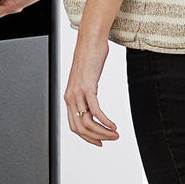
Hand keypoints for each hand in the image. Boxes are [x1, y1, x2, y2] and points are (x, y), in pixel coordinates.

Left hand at [65, 32, 118, 146]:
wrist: (89, 41)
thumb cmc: (89, 58)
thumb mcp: (86, 80)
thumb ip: (86, 94)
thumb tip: (93, 105)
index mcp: (69, 98)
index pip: (74, 127)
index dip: (87, 138)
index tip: (99, 143)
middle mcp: (70, 98)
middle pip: (80, 129)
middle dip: (97, 138)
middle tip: (111, 139)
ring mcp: (78, 93)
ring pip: (87, 123)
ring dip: (103, 132)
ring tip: (115, 134)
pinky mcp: (87, 88)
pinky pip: (95, 111)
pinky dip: (105, 121)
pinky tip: (113, 125)